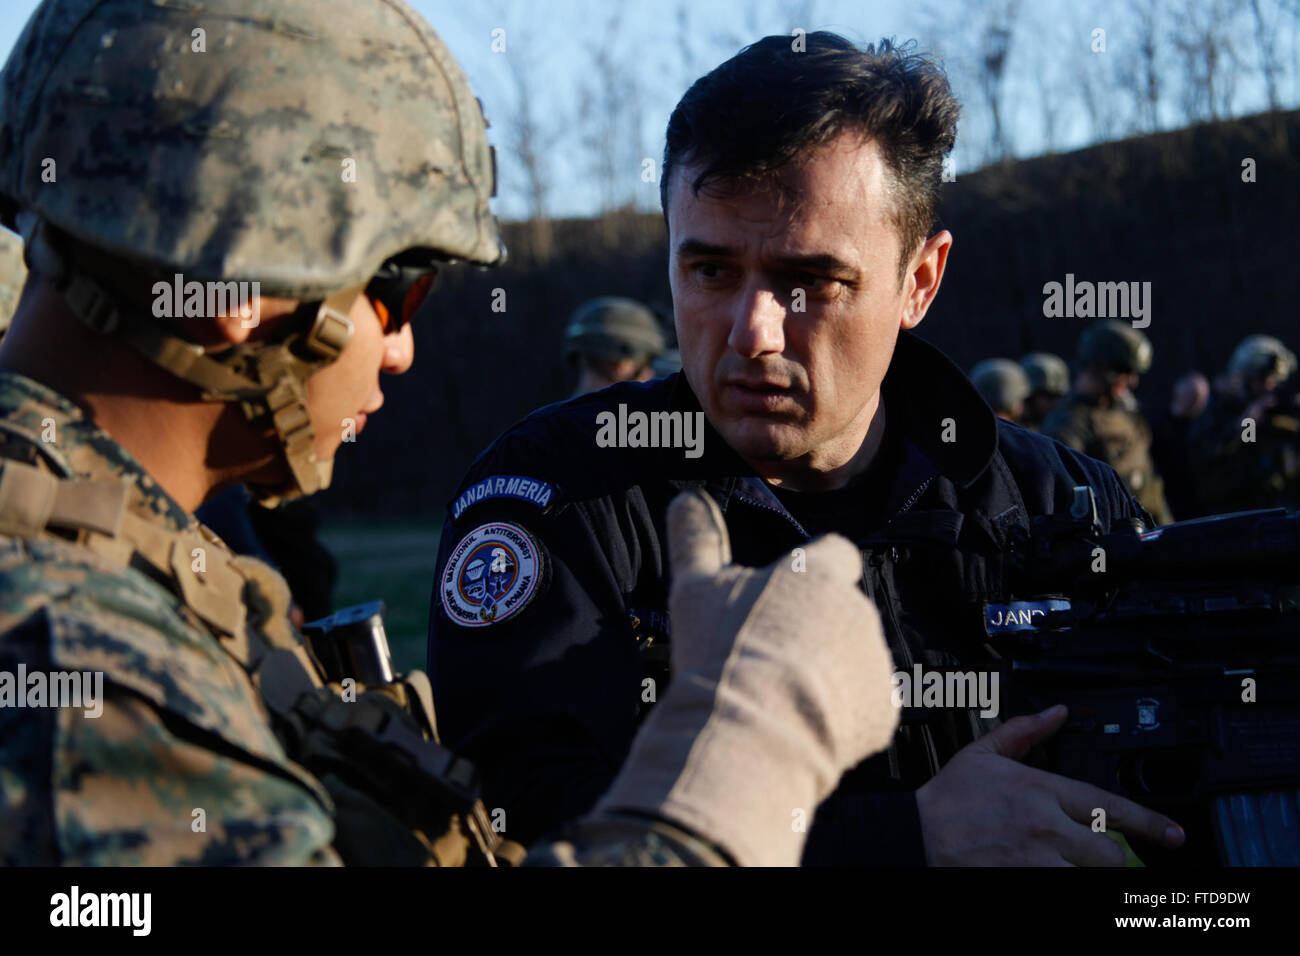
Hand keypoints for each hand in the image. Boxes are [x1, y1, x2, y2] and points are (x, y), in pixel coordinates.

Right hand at [592, 490, 898, 865]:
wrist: (751, 734)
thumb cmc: (721, 653)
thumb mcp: (694, 589)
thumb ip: (696, 539)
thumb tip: (686, 497)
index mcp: (816, 574)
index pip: (836, 553)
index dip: (816, 570)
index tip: (789, 594)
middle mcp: (857, 611)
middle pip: (843, 613)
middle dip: (817, 631)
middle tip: (769, 659)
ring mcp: (874, 662)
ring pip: (855, 660)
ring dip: (830, 673)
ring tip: (782, 700)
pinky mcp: (883, 712)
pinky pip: (865, 709)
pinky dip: (843, 718)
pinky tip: (803, 727)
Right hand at [915, 704, 1184, 865]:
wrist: (916, 836)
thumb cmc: (946, 800)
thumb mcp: (983, 755)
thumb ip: (1024, 732)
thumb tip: (1057, 714)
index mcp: (1039, 789)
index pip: (1108, 805)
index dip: (1149, 822)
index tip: (1173, 835)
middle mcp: (1046, 826)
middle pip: (1109, 853)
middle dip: (1111, 858)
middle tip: (1102, 858)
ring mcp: (1037, 861)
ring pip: (1092, 877)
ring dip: (1089, 875)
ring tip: (1077, 868)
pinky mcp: (1026, 885)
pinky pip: (1066, 892)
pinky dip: (1069, 886)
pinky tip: (1058, 876)